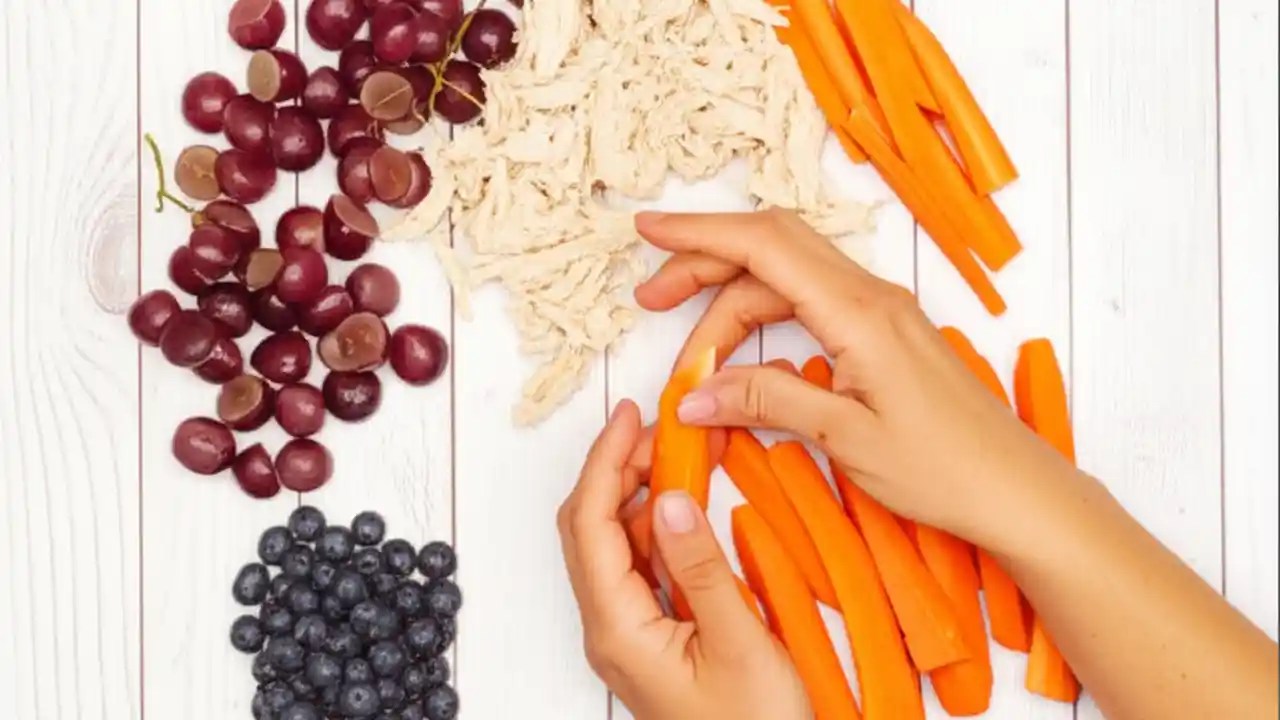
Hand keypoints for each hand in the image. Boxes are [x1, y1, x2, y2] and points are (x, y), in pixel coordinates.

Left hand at [557, 400, 810, 719]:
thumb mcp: (740, 644)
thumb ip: (703, 570)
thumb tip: (672, 499)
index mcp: (619, 630)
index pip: (590, 525)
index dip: (604, 462)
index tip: (632, 417)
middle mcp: (610, 629)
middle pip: (590, 528)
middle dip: (617, 469)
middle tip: (662, 430)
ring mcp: (626, 634)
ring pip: (613, 545)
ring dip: (638, 495)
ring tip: (681, 457)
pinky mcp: (648, 637)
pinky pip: (639, 568)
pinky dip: (656, 527)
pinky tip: (687, 508)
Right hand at [633, 209, 1076, 550]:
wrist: (1016, 490)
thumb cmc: (943, 469)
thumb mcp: (845, 438)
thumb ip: (767, 401)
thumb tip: (695, 395)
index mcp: (858, 312)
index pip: (765, 246)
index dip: (700, 233)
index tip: (647, 231)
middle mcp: (869, 297)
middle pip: (770, 251)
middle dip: (704, 265)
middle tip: (652, 302)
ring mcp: (878, 313)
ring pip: (786, 281)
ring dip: (731, 306)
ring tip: (694, 363)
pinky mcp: (882, 335)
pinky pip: (809, 306)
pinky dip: (764, 324)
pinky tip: (744, 366)